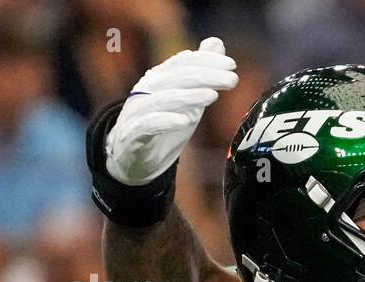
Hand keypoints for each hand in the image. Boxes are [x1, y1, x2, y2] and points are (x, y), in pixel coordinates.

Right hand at [106, 37, 237, 185]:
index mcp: (160, 78)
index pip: (183, 63)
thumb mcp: (187, 96)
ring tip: (212, 96)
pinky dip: (164, 121)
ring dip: (189, 96)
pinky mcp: (132, 133)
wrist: (132, 156)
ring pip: (163, 99)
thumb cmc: (162, 122)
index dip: (207, 60)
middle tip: (232, 79)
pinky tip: (183, 121)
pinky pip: (147, 125)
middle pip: (176, 77)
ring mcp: (138, 110)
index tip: (232, 65)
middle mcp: (147, 89)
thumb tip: (216, 43)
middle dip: (206, 76)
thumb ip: (200, 72)